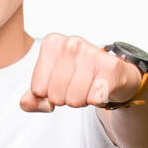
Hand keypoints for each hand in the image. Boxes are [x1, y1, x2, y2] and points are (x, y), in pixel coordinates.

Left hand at [19, 33, 141, 112]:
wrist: (115, 74)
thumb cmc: (81, 76)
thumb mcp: (51, 84)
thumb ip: (33, 98)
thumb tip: (32, 104)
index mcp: (52, 44)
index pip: (38, 89)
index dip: (49, 94)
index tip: (63, 83)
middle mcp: (71, 44)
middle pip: (56, 96)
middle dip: (67, 98)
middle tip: (79, 85)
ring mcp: (91, 53)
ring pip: (75, 100)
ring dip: (83, 100)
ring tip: (90, 86)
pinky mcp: (111, 67)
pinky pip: (94, 99)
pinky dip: (98, 100)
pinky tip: (102, 88)